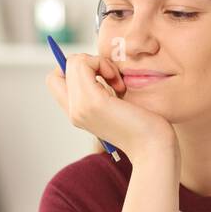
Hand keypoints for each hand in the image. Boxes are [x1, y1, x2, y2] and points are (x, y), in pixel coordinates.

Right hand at [45, 53, 173, 159]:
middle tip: (110, 78)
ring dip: (99, 63)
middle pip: (62, 69)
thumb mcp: (118, 105)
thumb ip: (104, 90)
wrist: (154, 149)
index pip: (57, 80)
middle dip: (86, 62)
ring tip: (117, 82)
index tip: (104, 79)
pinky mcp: (93, 102)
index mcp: (78, 113)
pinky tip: (120, 84)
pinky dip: (103, 64)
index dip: (77, 70)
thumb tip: (99, 65)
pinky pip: (83, 63)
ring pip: (73, 62)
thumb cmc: (146, 126)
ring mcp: (80, 107)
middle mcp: (74, 111)